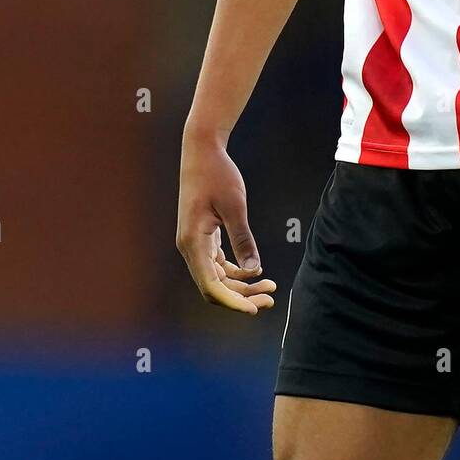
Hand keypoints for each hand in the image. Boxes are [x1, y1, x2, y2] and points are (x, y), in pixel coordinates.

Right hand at [176, 127, 276, 313]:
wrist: (202, 150)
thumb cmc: (217, 174)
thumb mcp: (235, 206)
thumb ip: (243, 239)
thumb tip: (254, 269)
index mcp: (193, 243)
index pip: (211, 286)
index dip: (233, 301)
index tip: (254, 309)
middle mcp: (189, 247)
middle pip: (214, 286)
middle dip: (241, 296)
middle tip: (270, 298)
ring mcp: (194, 242)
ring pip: (217, 277)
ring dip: (241, 285)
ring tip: (269, 286)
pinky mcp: (202, 236)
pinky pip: (217, 263)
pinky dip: (235, 270)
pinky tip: (255, 270)